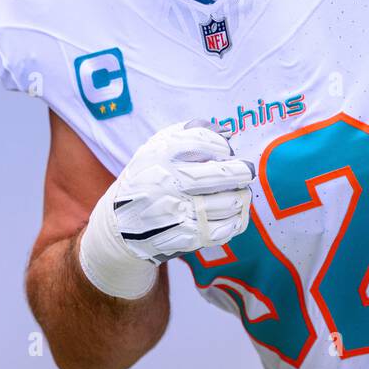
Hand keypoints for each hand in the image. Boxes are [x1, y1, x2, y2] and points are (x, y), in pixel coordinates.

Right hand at [78, 119, 255, 298]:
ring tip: (238, 193)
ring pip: (228, 203)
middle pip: (221, 175)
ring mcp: (177, 210)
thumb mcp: (156, 149)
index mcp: (160, 155)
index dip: (222, 146)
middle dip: (241, 172)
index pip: (204, 142)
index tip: (226, 151)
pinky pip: (224, 228)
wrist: (121, 226)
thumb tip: (227, 132)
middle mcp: (168, 181)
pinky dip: (235, 220)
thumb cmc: (148, 179)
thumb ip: (189, 133)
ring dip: (240, 196)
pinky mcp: (185, 235)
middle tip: (247, 170)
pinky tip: (232, 214)